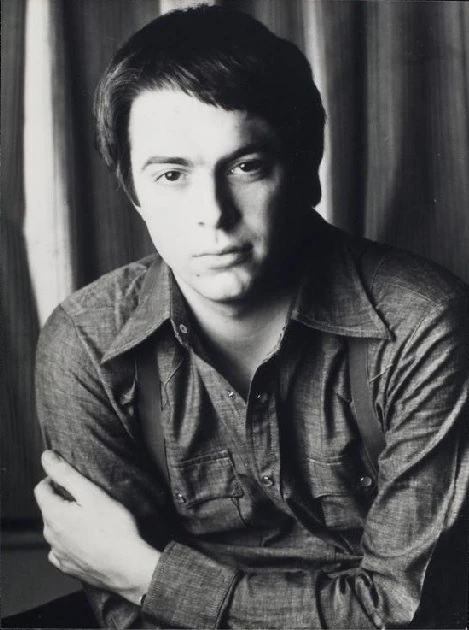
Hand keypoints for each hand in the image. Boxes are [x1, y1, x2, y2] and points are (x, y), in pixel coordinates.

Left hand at [34, 450, 159, 604]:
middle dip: (61, 499)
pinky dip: (67, 542)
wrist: (128, 566)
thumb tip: (46, 456)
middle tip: (84, 495)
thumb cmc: (114, 527)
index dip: (53, 479)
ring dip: (64, 520)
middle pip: (48, 509)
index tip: (70, 477)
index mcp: (54, 514)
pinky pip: (60, 551)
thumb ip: (66, 474)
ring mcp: (59, 554)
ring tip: (87, 516)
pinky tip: (82, 539)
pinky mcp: (69, 568)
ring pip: (54, 530)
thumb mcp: (92, 493)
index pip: (41, 489)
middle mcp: (51, 535)